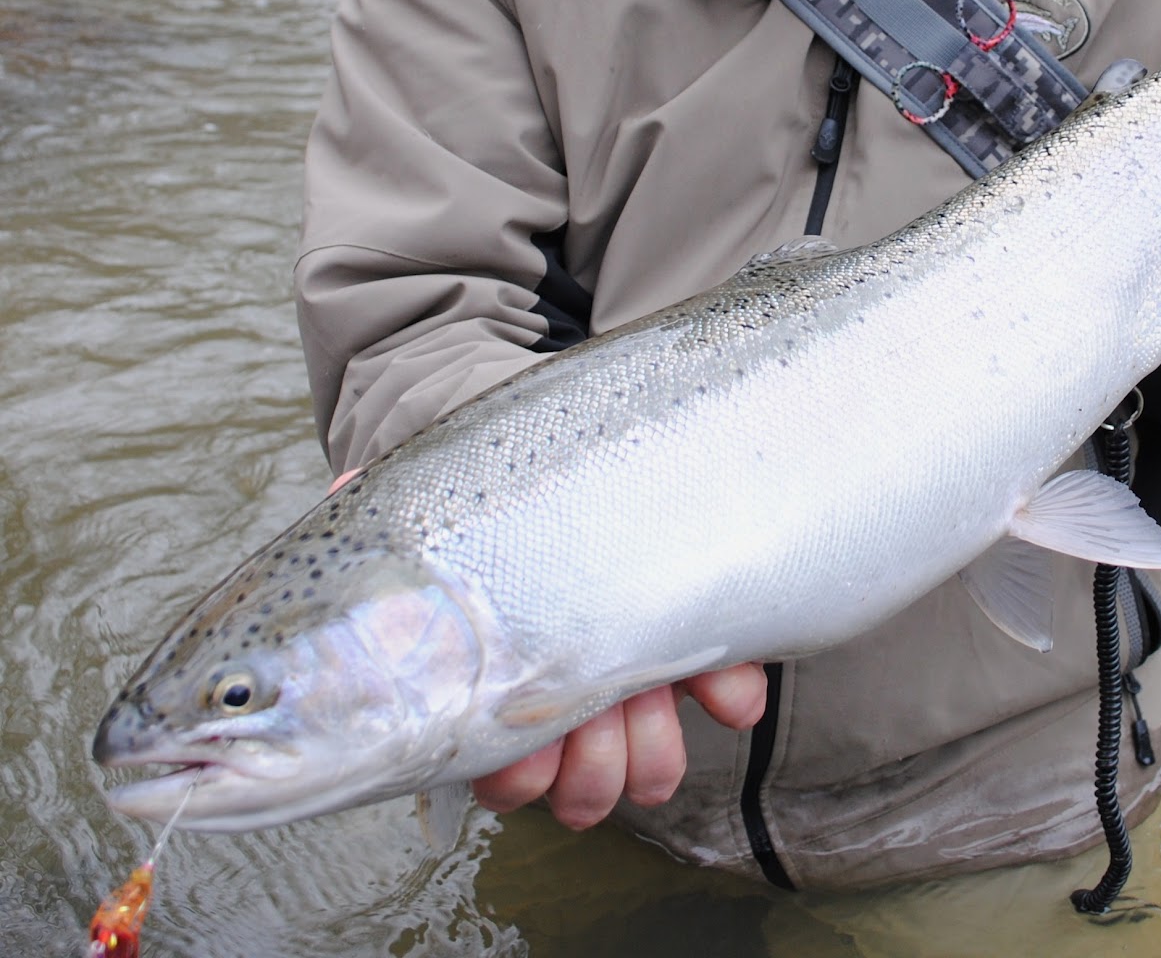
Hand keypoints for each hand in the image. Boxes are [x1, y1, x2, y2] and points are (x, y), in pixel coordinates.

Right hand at [324, 471, 768, 827]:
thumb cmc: (496, 496)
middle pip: (584, 788)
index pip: (506, 777)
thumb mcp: (443, 500)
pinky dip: (731, 692)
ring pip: (648, 768)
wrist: (571, 456)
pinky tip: (725, 682)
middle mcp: (571, 702)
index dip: (520, 776)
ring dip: (654, 746)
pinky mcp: (703, 642)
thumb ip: (393, 509)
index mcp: (503, 689)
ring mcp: (638, 680)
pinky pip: (729, 694)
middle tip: (596, 708)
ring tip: (651, 692)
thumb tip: (344, 487)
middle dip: (593, 766)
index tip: (526, 738)